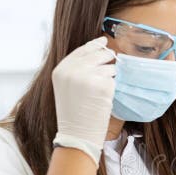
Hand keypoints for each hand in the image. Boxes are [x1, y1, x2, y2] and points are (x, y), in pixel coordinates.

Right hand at [51, 36, 115, 165]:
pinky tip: (104, 98)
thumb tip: (97, 51)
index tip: (104, 41)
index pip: (82, 50)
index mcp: (61, 69)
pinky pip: (114, 79)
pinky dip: (112, 87)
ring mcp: (87, 77)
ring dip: (110, 76)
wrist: (76, 134)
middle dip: (107, 59)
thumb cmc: (73, 114)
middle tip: (110, 67)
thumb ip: (76, 69)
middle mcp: (72, 70)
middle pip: (98, 54)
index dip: (95, 45)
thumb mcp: (66, 86)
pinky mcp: (102, 85)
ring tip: (99, 93)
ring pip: (109, 66)